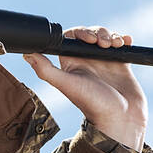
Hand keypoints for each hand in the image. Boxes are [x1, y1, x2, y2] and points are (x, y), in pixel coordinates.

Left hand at [23, 26, 148, 151]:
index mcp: (71, 64)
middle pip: (90, 35)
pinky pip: (121, 46)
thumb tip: (26, 54)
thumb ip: (46, 70)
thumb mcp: (67, 85)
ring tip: (116, 45)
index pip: (71, 38)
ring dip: (112, 36)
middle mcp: (87, 62)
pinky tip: (126, 42)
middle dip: (99, 33)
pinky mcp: (120, 65)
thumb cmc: (93, 105)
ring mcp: (104, 63)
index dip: (80, 33)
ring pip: (106, 38)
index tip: (89, 39)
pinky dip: (123, 40)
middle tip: (104, 43)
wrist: (120, 120)